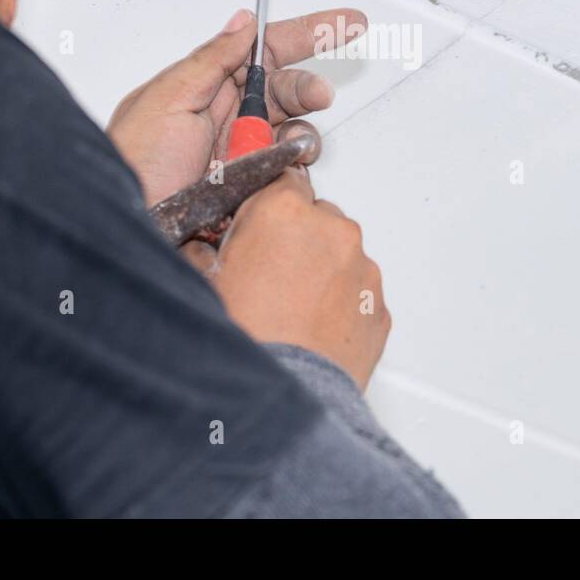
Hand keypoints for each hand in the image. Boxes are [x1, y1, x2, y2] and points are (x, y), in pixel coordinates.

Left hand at [108, 7, 365, 204]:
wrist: (133, 230)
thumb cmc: (133, 164)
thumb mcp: (166, 100)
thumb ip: (210, 59)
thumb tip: (244, 23)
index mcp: (207, 87)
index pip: (265, 50)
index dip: (308, 34)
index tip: (347, 22)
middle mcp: (227, 119)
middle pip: (288, 90)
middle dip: (308, 89)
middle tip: (319, 95)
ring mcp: (243, 156)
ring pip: (295, 135)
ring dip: (296, 139)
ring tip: (279, 152)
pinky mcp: (254, 190)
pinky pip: (290, 175)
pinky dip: (290, 174)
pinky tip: (270, 179)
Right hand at [210, 167, 389, 389]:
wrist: (281, 399)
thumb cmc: (244, 341)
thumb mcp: (201, 284)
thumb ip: (200, 251)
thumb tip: (201, 250)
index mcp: (284, 212)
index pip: (283, 179)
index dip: (266, 205)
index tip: (257, 222)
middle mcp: (332, 232)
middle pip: (316, 216)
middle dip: (295, 237)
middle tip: (267, 275)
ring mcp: (363, 270)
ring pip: (340, 254)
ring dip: (320, 271)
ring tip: (289, 311)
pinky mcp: (379, 308)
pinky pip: (358, 292)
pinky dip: (340, 304)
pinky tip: (311, 330)